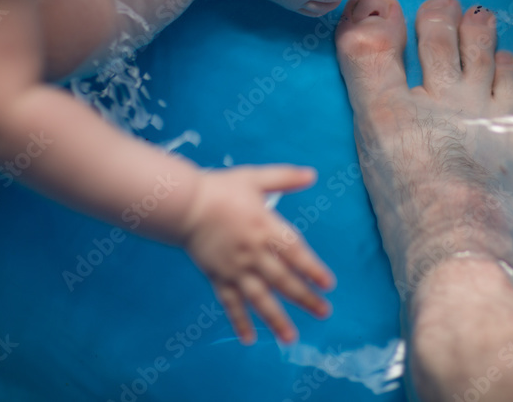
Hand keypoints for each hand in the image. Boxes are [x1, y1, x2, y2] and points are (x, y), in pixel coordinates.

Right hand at [181, 165, 335, 343]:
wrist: (184, 204)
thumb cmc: (220, 189)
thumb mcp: (255, 178)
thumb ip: (285, 178)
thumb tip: (313, 174)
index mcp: (265, 228)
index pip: (296, 253)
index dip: (313, 270)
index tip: (328, 285)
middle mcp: (253, 253)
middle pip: (283, 280)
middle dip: (305, 298)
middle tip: (324, 312)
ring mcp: (235, 268)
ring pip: (259, 299)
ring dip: (276, 319)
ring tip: (290, 338)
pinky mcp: (218, 277)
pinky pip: (230, 303)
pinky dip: (239, 321)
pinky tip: (248, 338)